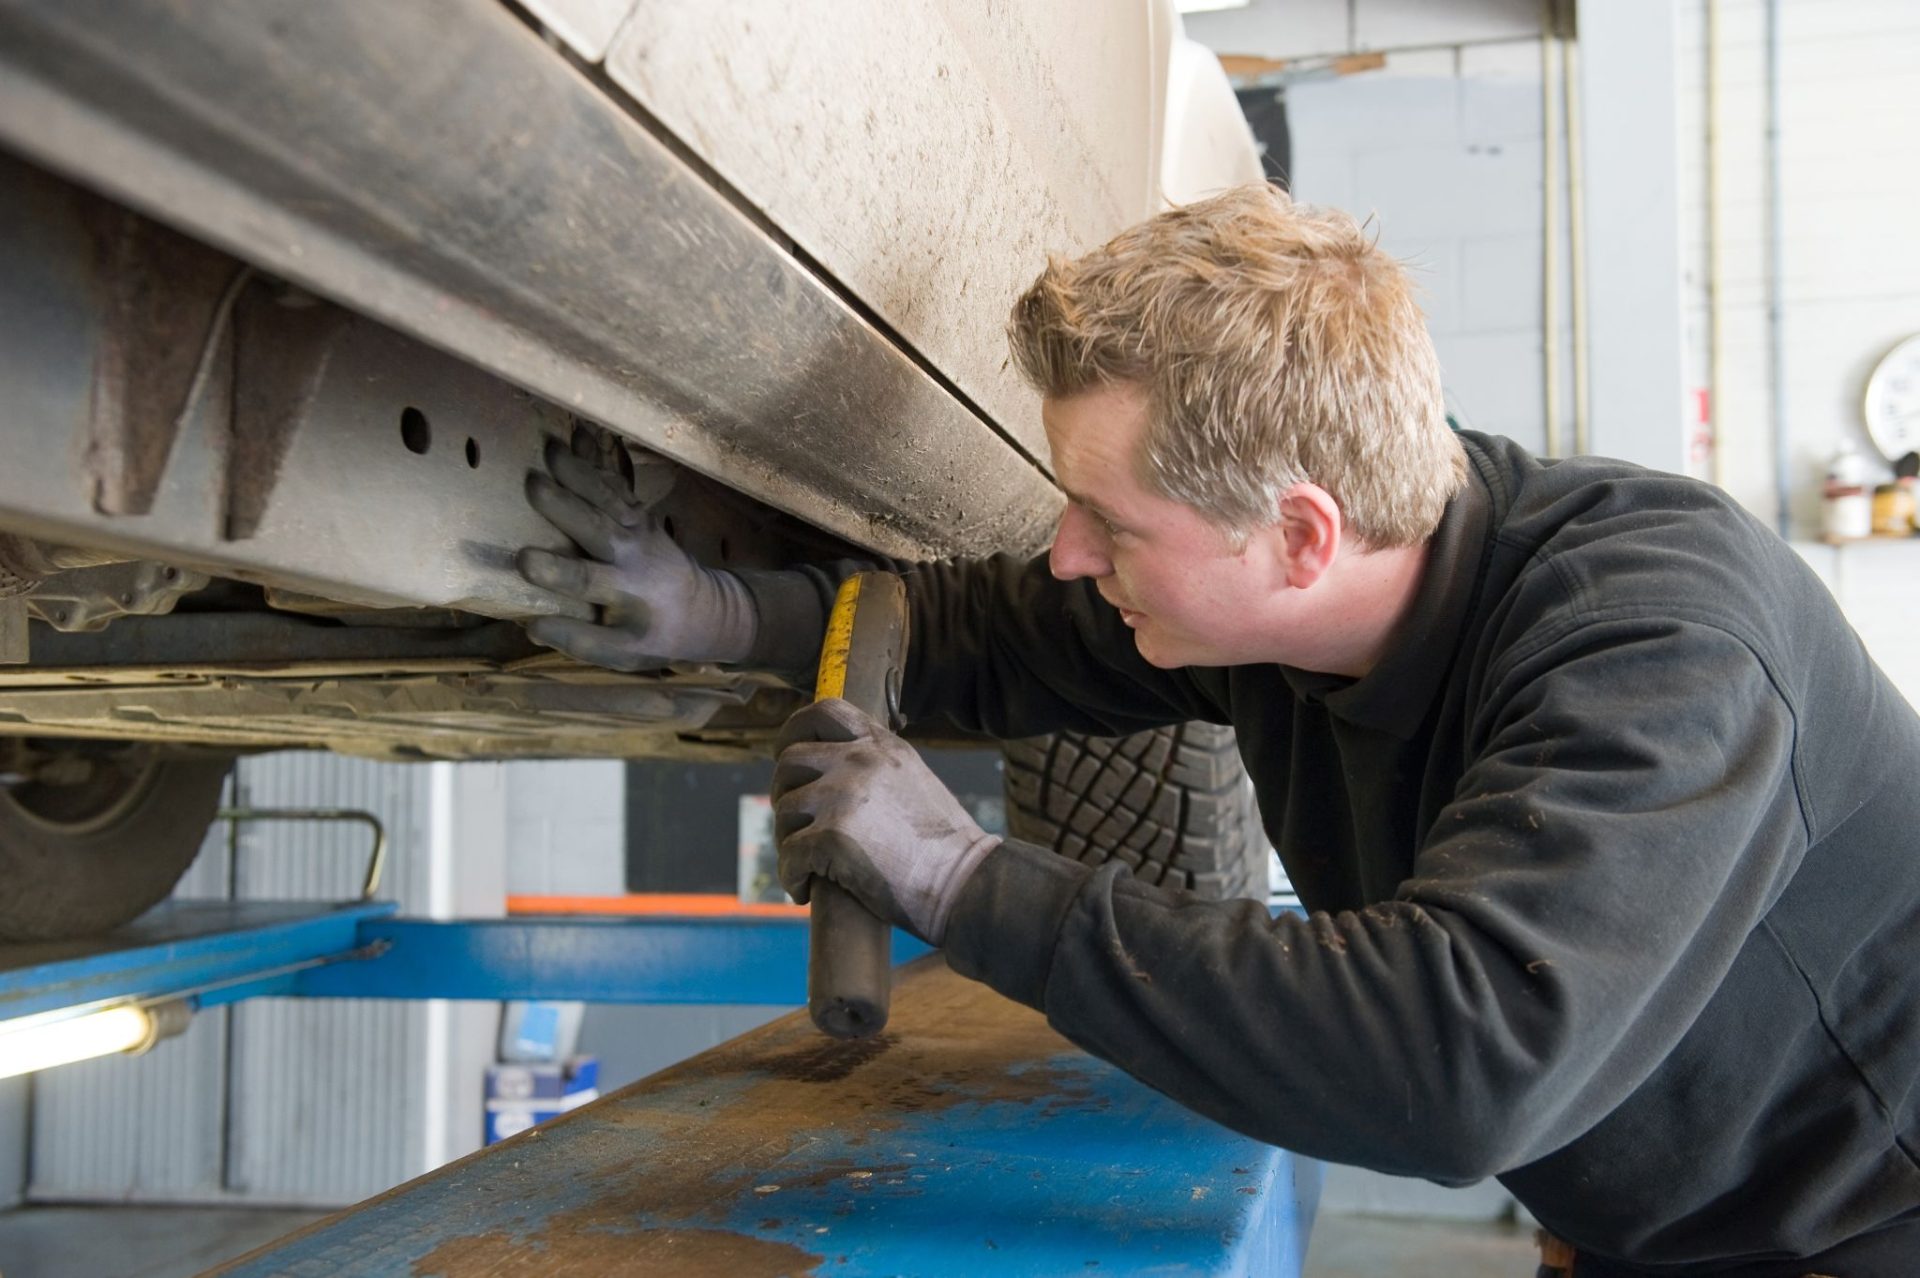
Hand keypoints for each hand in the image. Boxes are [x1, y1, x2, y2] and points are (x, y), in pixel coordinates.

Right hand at [518, 437, 756, 669]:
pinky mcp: (639, 514)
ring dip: (580, 474)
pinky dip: (598, 460)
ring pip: (607, 498)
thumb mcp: (622, 653)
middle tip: (533, 484)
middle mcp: (632, 556)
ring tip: (552, 452)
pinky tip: (578, 436)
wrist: (705, 608)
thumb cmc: (655, 634)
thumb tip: (532, 628)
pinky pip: (616, 484)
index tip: (524, 560)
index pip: (586, 580)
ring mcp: (638, 529)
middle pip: (596, 527)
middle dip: (566, 506)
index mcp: (625, 593)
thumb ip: (580, 641)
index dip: (556, 571)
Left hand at [773, 699, 1000, 945]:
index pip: (824, 711)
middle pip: (790, 761)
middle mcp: (859, 761)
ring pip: (785, 810)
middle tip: (793, 824)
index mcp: (882, 745)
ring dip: (787, 840)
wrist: (965, 883)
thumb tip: (837, 773)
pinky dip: (791, 877)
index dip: (795, 731)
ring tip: (804, 864)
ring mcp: (842, 796)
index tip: (785, 752)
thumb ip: (877, 768)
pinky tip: (803, 891)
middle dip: (783, 793)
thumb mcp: (915, 782)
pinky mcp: (831, 837)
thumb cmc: (946, 847)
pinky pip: (789, 855)